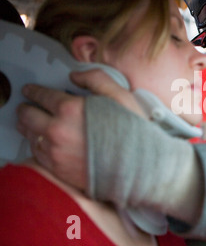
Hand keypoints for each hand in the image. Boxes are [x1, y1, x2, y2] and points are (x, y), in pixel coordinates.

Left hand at [16, 68, 144, 190]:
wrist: (139, 168)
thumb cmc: (134, 132)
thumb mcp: (121, 96)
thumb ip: (97, 79)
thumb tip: (75, 76)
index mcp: (71, 109)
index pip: (42, 95)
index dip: (34, 90)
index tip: (30, 90)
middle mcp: (57, 130)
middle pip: (28, 116)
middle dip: (25, 108)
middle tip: (26, 106)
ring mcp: (56, 152)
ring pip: (29, 136)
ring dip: (28, 127)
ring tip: (29, 123)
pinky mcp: (58, 170)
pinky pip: (37, 155)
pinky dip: (36, 145)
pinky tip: (42, 142)